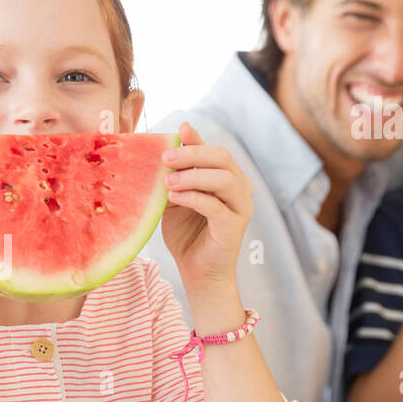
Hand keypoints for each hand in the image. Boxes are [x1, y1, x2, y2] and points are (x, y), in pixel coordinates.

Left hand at [160, 123, 251, 293]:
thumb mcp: (177, 198)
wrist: (197, 272)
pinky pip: (215, 205)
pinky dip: (193, 197)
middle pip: (222, 158)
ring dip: (192, 175)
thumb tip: (162, 152)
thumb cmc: (186, 234)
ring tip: (166, 181)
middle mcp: (239, 189)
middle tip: (166, 157)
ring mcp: (240, 207)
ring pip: (223, 179)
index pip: (214, 151)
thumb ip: (176, 177)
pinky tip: (173, 196)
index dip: (196, 140)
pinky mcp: (234, 226)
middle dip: (192, 154)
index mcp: (227, 178)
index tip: (177, 130)